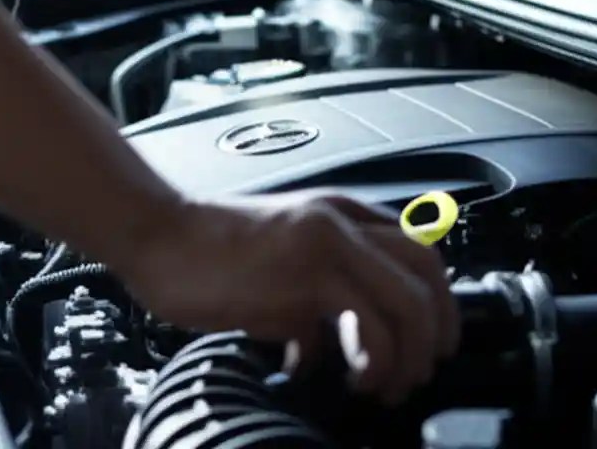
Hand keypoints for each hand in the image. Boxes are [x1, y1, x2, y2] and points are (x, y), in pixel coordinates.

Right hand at [116, 191, 459, 403]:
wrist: (158, 235)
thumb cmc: (208, 246)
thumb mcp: (280, 245)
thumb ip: (316, 278)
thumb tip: (328, 340)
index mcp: (341, 211)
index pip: (419, 247)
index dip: (438, 299)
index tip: (434, 338)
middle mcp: (342, 225)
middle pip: (426, 275)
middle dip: (437, 331)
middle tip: (423, 369)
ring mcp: (325, 254)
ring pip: (406, 308)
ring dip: (403, 358)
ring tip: (377, 386)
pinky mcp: (301, 288)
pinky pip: (362, 335)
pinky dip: (361, 365)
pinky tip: (320, 373)